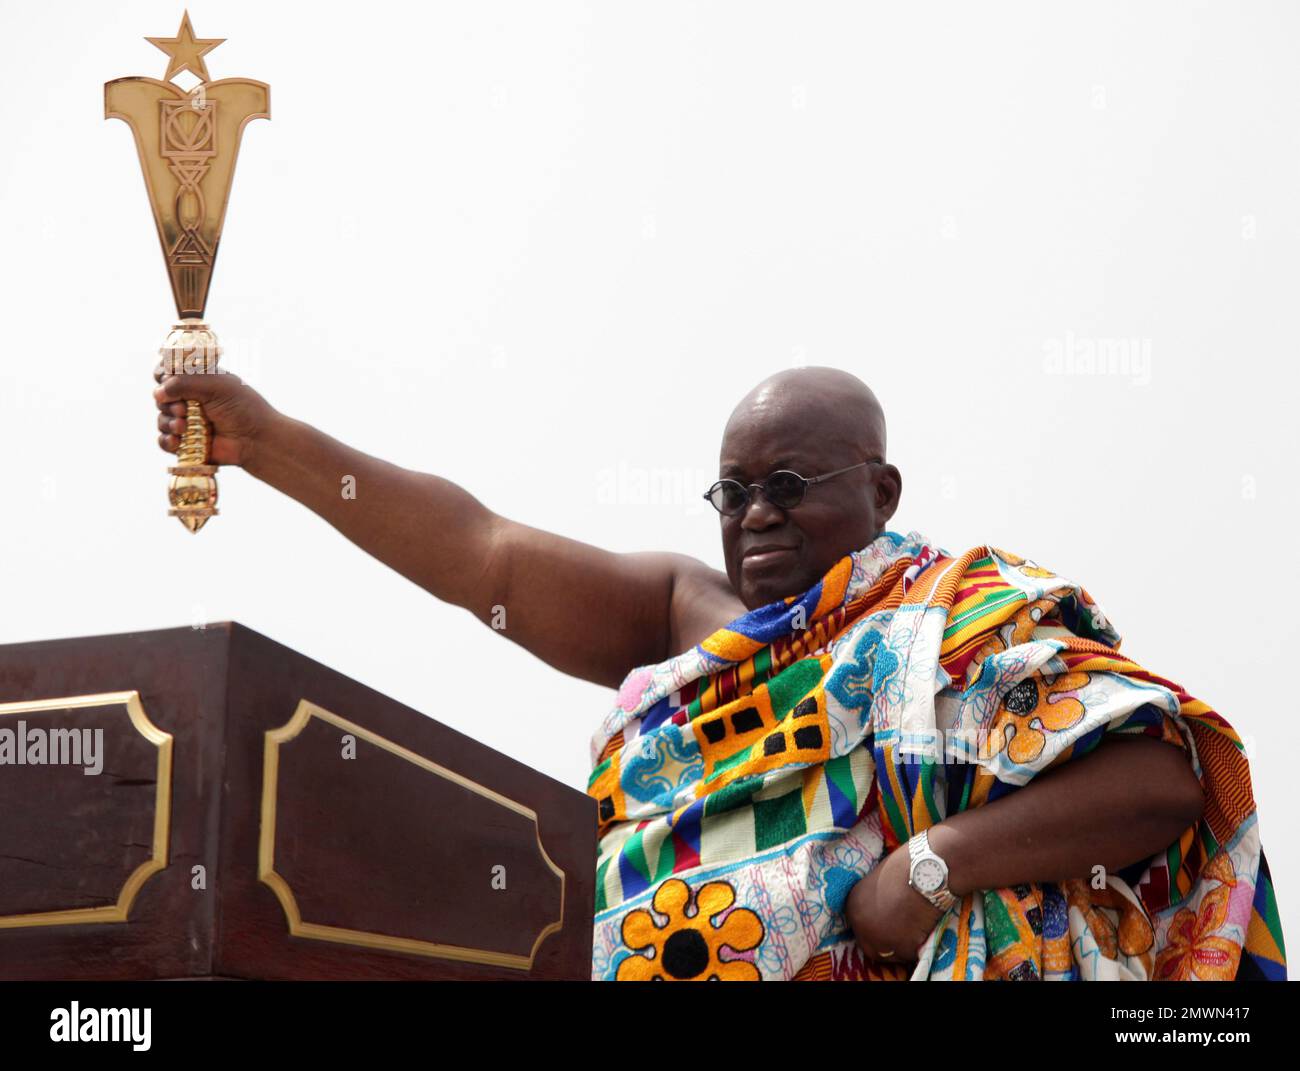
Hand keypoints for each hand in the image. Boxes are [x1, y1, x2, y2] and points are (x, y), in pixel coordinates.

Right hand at [153, 366, 276, 467]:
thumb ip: (185, 383)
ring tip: (184, 428)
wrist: (257, 439)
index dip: (162, 375)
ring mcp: (187, 422)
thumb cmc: (243, 408)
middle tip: (183, 410)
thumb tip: (158, 393)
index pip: (168, 373)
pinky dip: (167, 441)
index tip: (163, 378)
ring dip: (168, 423)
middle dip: (167, 403)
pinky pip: (165, 441)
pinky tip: (177, 442)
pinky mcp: (187, 443)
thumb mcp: (217, 386)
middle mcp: (190, 400)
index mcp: (198, 381)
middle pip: (161, 397)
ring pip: (162, 419)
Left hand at [845, 842, 946, 962]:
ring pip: (889, 954)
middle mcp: (860, 925)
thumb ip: (876, 898)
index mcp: (852, 905)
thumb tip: (885, 910)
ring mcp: (879, 940)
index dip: (878, 927)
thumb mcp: (879, 881)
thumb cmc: (906, 867)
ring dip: (901, 947)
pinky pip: (909, 956)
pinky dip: (918, 948)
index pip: (861, 926)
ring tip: (917, 929)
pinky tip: (925, 930)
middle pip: (871, 945)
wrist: (926, 870)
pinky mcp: (900, 949)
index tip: (891, 924)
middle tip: (905, 932)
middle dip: (887, 941)